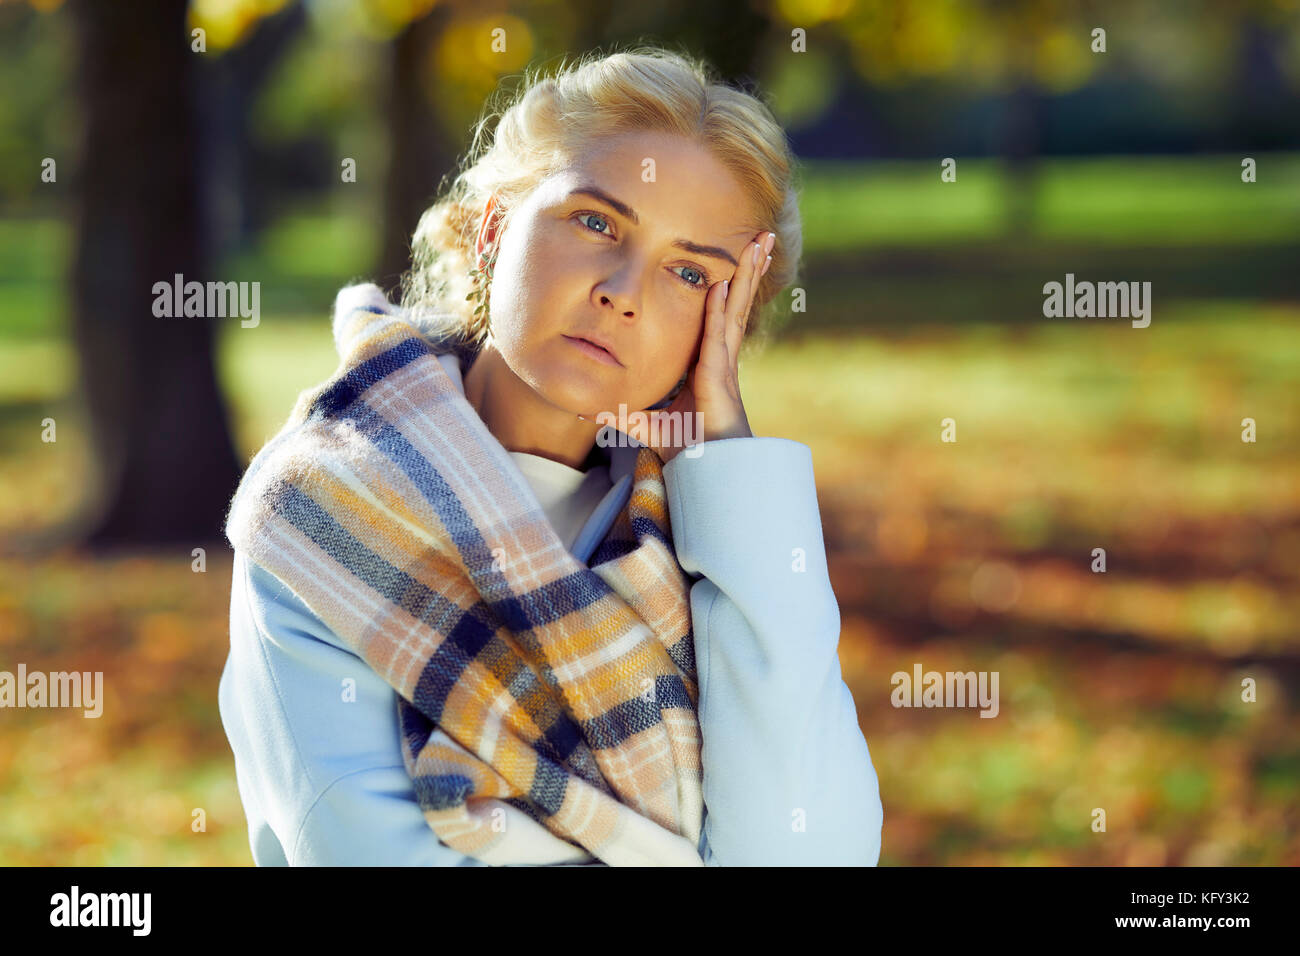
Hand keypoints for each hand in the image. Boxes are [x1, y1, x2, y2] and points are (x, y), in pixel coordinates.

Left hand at [615, 230, 773, 464]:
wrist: (710, 472)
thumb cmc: (689, 451)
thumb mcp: (645, 425)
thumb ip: (621, 413)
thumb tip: (588, 408)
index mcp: (708, 362)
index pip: (719, 314)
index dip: (728, 286)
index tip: (733, 259)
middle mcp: (721, 356)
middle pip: (735, 300)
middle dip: (749, 267)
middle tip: (763, 235)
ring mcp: (723, 361)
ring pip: (735, 307)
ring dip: (748, 273)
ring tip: (763, 241)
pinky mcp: (718, 373)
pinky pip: (718, 332)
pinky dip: (721, 306)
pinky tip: (723, 281)